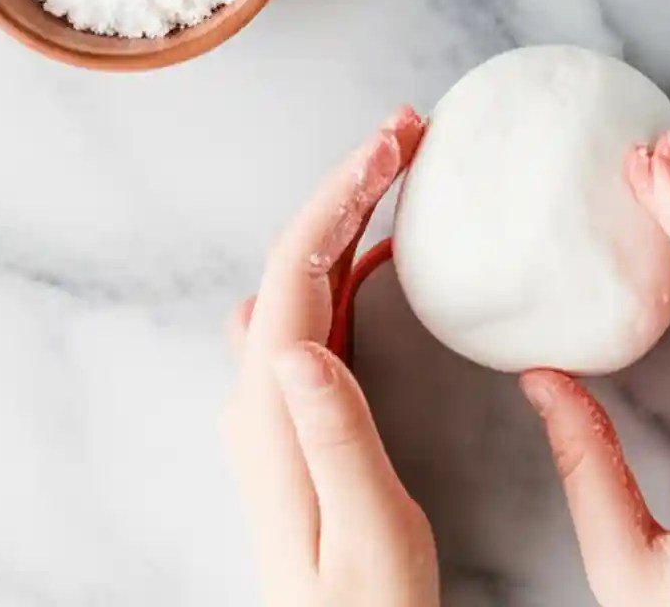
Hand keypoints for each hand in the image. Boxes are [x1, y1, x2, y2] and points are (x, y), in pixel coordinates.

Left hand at [222, 108, 438, 606]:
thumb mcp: (368, 533)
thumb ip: (336, 438)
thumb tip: (300, 341)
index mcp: (275, 416)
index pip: (295, 276)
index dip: (340, 199)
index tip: (393, 145)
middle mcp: (262, 400)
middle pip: (293, 264)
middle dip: (345, 189)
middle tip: (407, 135)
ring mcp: (276, 408)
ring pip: (302, 283)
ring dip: (345, 220)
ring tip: (402, 174)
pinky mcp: (299, 419)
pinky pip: (318, 319)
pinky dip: (350, 269)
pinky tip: (388, 259)